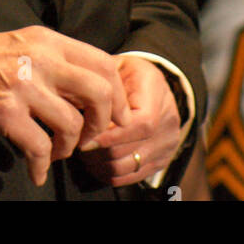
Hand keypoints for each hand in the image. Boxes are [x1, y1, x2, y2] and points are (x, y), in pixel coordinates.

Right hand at [0, 24, 131, 186]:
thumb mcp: (21, 46)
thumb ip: (55, 61)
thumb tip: (92, 88)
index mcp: (47, 40)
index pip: (103, 63)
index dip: (118, 96)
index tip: (115, 117)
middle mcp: (41, 57)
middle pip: (100, 92)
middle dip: (103, 124)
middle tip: (89, 139)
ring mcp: (23, 84)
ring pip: (72, 124)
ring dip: (69, 148)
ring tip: (56, 153)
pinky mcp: (4, 112)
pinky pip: (39, 148)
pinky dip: (41, 167)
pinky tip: (35, 172)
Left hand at [77, 54, 180, 186]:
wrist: (153, 85)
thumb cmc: (128, 73)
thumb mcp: (117, 66)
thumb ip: (103, 86)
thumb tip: (79, 109)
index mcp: (156, 92)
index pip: (141, 124)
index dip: (110, 135)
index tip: (85, 137)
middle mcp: (168, 120)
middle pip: (130, 149)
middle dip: (97, 151)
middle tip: (75, 144)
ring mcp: (167, 144)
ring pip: (127, 166)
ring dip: (99, 164)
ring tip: (83, 153)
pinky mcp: (161, 160)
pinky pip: (131, 176)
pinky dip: (109, 174)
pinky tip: (95, 162)